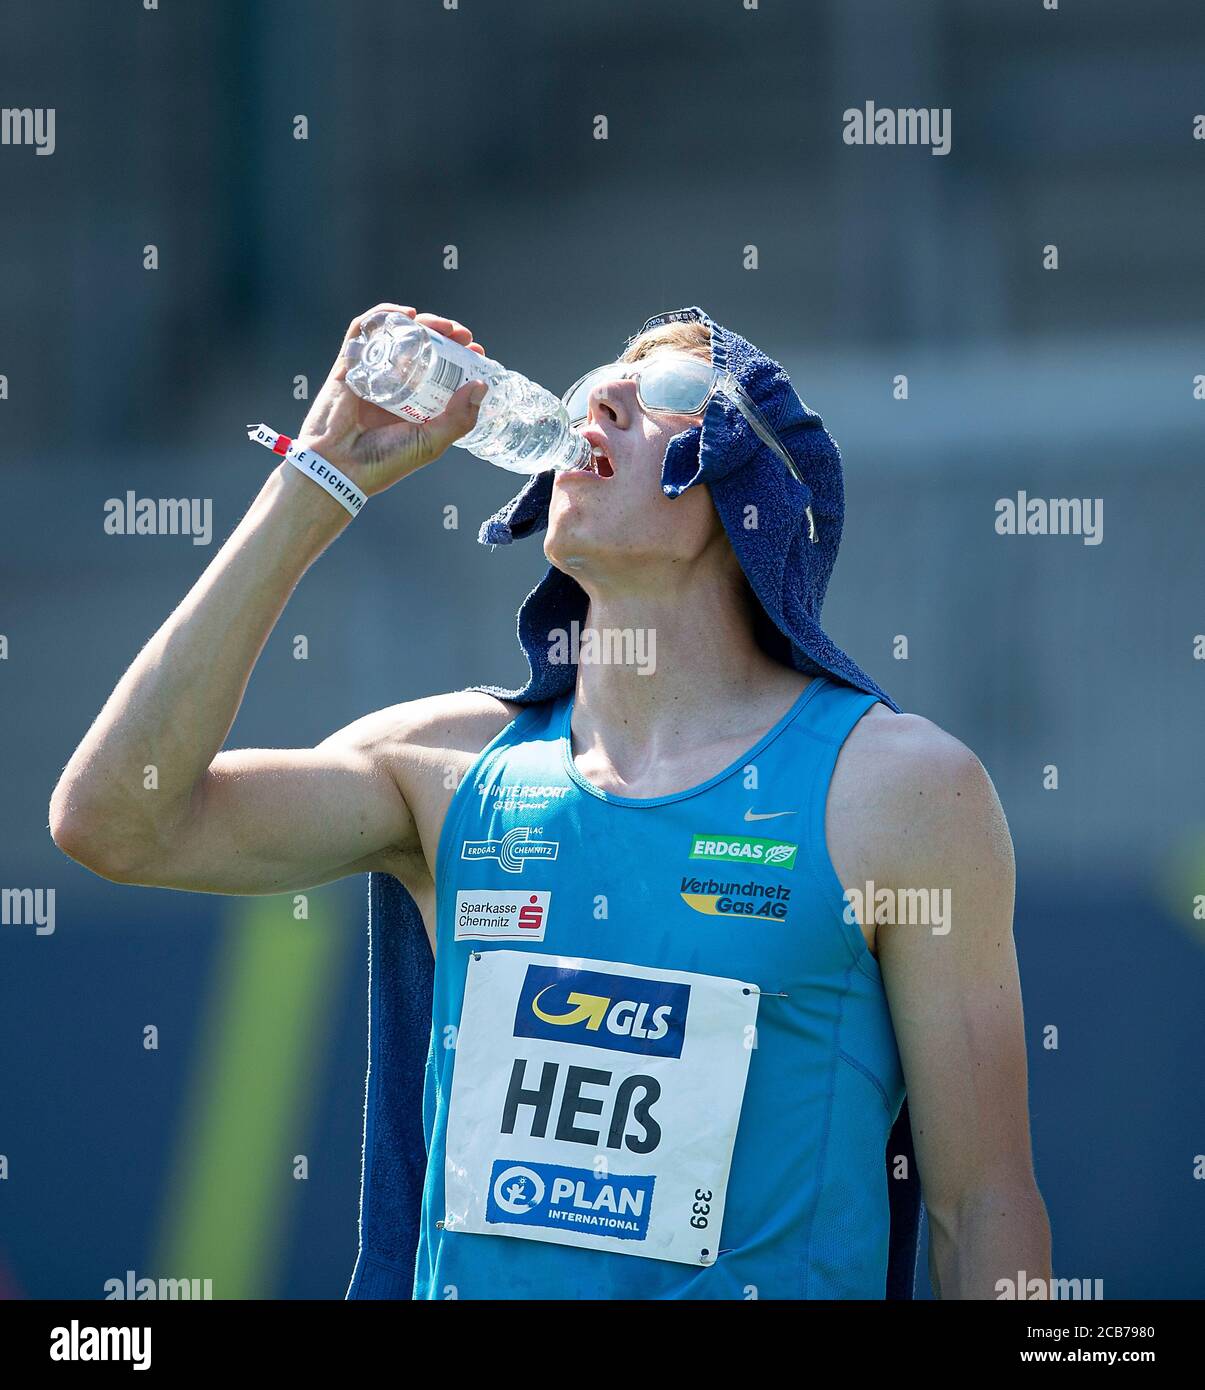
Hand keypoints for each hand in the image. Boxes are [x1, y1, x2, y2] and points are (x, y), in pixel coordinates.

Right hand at [295, 303, 488, 494]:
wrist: (339, 466)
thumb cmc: (383, 461)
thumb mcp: (431, 443)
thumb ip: (457, 419)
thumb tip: (480, 386)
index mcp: (416, 405)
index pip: (442, 373)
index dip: (461, 359)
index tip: (476, 352)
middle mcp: (396, 386)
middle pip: (423, 350)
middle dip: (445, 337)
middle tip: (462, 335)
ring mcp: (372, 373)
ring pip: (398, 336)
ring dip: (422, 324)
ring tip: (441, 325)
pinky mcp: (349, 364)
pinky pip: (364, 331)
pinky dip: (383, 315)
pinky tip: (405, 314)